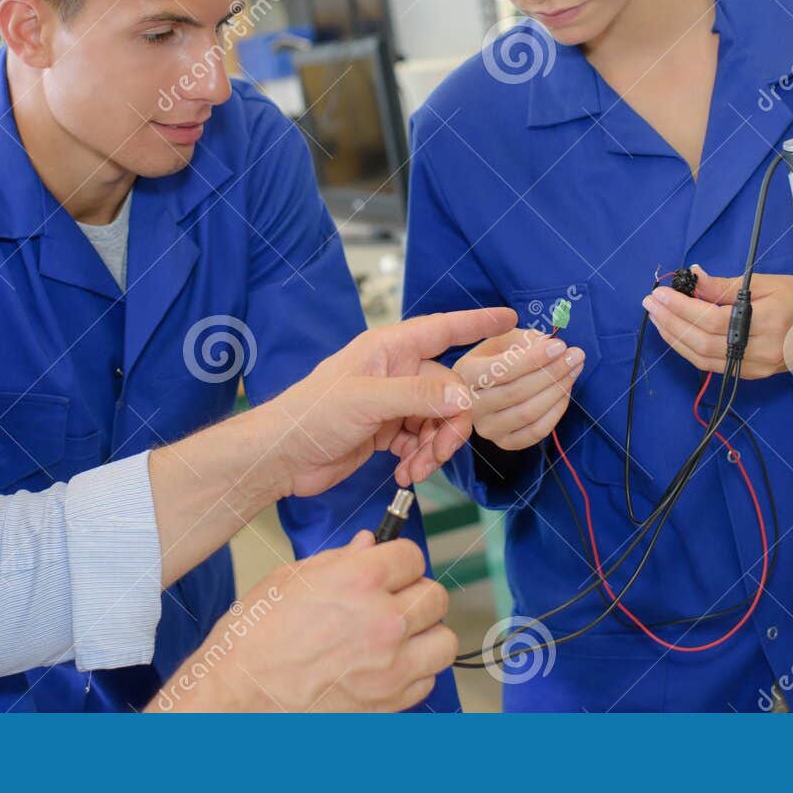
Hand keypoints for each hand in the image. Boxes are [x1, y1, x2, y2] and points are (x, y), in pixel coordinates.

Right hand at [149, 531, 455, 711]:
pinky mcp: (388, 703)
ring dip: (425, 634)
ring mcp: (390, 667)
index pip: (412, 556)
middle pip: (435, 596)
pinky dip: (415, 672)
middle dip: (415, 593)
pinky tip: (388, 666)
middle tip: (393, 600)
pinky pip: (427, 681)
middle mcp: (384, 622)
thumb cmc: (252, 638)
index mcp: (359, 581)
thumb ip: (340, 560)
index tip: (389, 568)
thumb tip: (368, 545)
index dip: (398, 560)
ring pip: (442, 641)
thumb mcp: (290, 579)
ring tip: (399, 635)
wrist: (236, 697)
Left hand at [254, 307, 516, 495]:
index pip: (442, 329)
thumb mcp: (365, 402)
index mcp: (388, 349)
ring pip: (438, 419)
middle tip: (440, 453)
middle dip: (451, 424)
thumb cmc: (311, 415)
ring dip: (435, 448)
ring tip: (416, 470)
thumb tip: (464, 399)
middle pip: (448, 389)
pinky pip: (422, 440)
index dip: (476, 322)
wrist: (282, 457)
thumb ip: (417, 397)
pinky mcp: (387, 430)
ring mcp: (392, 402)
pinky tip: (406, 474)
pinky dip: (421, 458)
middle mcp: (394, 371)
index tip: (510, 318)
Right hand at [455, 328, 584, 450]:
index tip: (560, 346)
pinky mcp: (504, 442)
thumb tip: (549, 344)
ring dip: (558, 390)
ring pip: (529, 413)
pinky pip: (536, 431)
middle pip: (518, 392)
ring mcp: (487, 428)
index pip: (502, 370)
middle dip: (552, 372)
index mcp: (465, 374)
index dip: (534, 359)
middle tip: (575, 356)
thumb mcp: (502, 340)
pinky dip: (556, 411)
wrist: (482, 388)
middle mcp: (471, 406)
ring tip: (574, 370)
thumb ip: (523, 340)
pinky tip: (565, 392)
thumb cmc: (493, 358)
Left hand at [641, 266, 792, 380]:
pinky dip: (688, 349)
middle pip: (702, 342)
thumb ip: (727, 285)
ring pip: (703, 359)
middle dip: (671, 322)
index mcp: (769, 322)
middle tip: (650, 302)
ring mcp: (755, 367)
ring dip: (674, 338)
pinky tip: (676, 332)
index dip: (682, 308)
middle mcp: (761, 350)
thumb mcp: (768, 282)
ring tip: (657, 317)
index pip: (713, 319)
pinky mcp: (751, 375)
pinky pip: (712, 365)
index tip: (660, 292)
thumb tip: (693, 276)